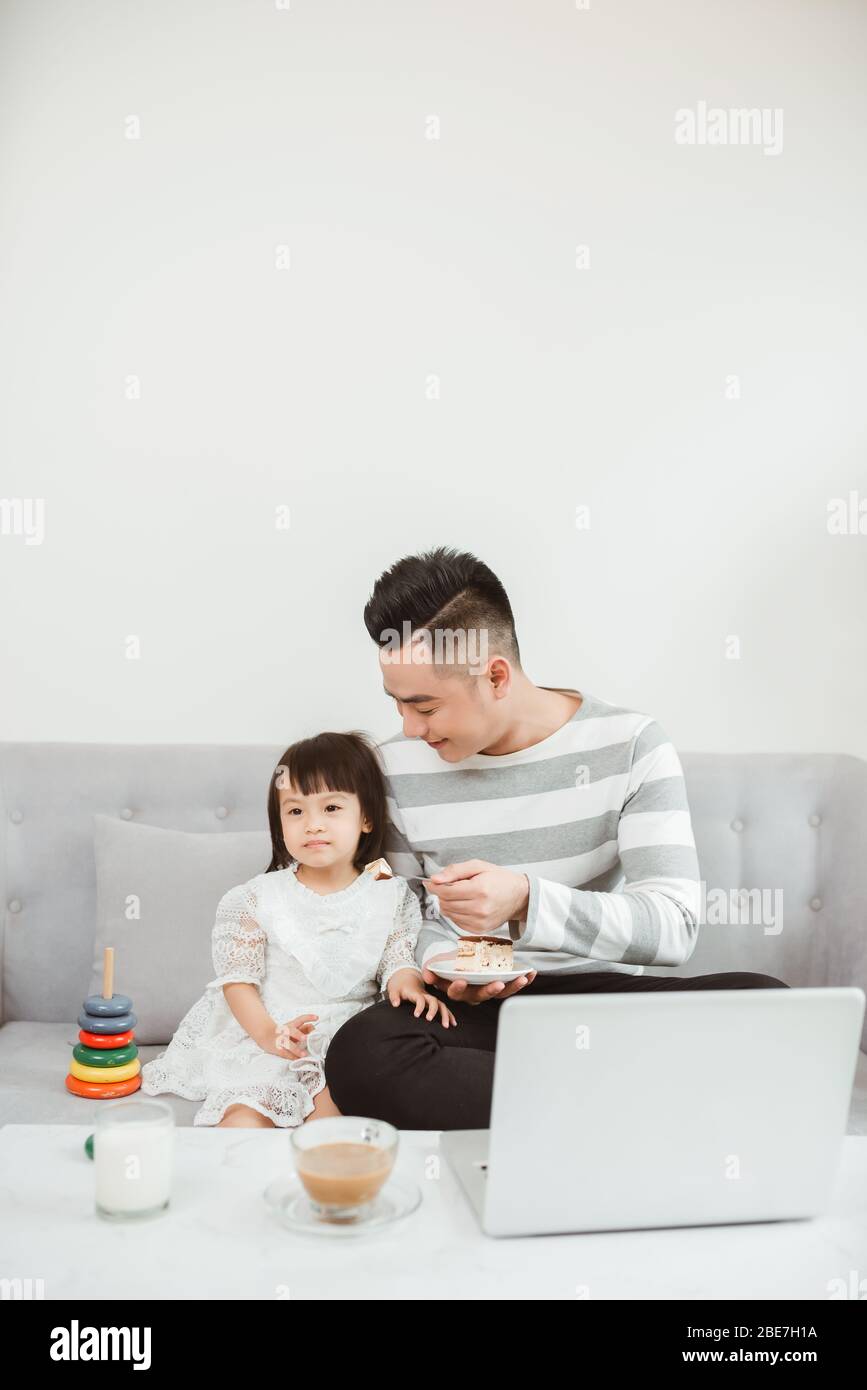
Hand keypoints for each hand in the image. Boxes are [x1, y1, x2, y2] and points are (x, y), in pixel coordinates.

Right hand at [272, 1013, 318, 1058]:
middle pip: (292, 1031)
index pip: (301, 1019)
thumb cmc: (282, 1032)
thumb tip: (313, 1029)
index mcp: (291, 1025)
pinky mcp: (278, 1049)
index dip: (309, 1017)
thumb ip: (303, 1028)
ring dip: (296, 1049)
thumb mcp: (292, 1028)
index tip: (317, 1018)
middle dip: (298, 1034)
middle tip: (305, 1038)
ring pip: (288, 1045)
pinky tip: (298, 1060)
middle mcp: (286, 1031)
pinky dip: (292, 1057)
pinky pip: (286, 1054)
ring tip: (303, 1054)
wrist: (265, 1034)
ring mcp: (281, 1040)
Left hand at [385, 968, 456, 1028]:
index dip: (419, 1006)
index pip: (420, 999)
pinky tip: (453, 1023)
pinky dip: (449, 1015)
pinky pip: (443, 1008)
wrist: (406, 978)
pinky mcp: (433, 1002)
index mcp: (416, 993)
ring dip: (445, 1014)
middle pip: (433, 1001)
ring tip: (447, 1026)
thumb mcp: (394, 990)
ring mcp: (430, 998)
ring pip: (441, 1005)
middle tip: (430, 1020)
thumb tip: (395, 1004)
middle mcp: (425, 995)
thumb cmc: (400, 987)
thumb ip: (394, 997)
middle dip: (433, 1010)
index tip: (416, 1015)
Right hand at [422, 951, 536, 1006]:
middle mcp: (473, 993)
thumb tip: (427, 974)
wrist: (460, 961)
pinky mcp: (501, 984)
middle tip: (498, 983)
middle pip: (481, 995)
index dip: (457, 988)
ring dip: (512, 987)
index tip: (460, 981)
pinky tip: (532, 973)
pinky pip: (512, 985)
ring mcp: (488, 989)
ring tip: (522, 978)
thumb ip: (432, 969)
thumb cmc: (448, 964)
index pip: (456, 993)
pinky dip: (523, 980)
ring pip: (500, 993)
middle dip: (490, 990)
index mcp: (457, 989)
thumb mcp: (438, 965)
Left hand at [423, 860, 529, 934]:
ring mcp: (480, 922)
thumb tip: (435, 879)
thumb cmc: (499, 879)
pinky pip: (456, 922)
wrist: (519, 897)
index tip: (431, 882)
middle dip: (442, 894)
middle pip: (445, 903)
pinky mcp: (479, 929)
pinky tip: (465, 904)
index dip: (434, 886)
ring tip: (460, 895)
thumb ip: (455, 871)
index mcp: (480, 890)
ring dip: (448, 903)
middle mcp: (480, 908)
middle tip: (450, 886)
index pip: (445, 892)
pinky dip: (456, 913)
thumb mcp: (478, 866)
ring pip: (449, 914)